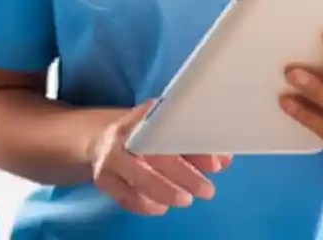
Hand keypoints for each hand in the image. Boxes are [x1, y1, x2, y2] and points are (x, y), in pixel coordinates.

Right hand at [88, 100, 231, 214]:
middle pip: (155, 153)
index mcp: (142, 116)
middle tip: (207, 190)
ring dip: (166, 192)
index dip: (193, 146)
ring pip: (139, 177)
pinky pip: (125, 196)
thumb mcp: (164, 131)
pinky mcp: (103, 179)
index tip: (214, 162)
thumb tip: (223, 158)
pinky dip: (146, 204)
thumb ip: (192, 143)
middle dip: (185, 175)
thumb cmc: (141, 137)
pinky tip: (162, 207)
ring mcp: (109, 157)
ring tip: (186, 199)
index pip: (170, 128)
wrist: (99, 141)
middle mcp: (123, 134)